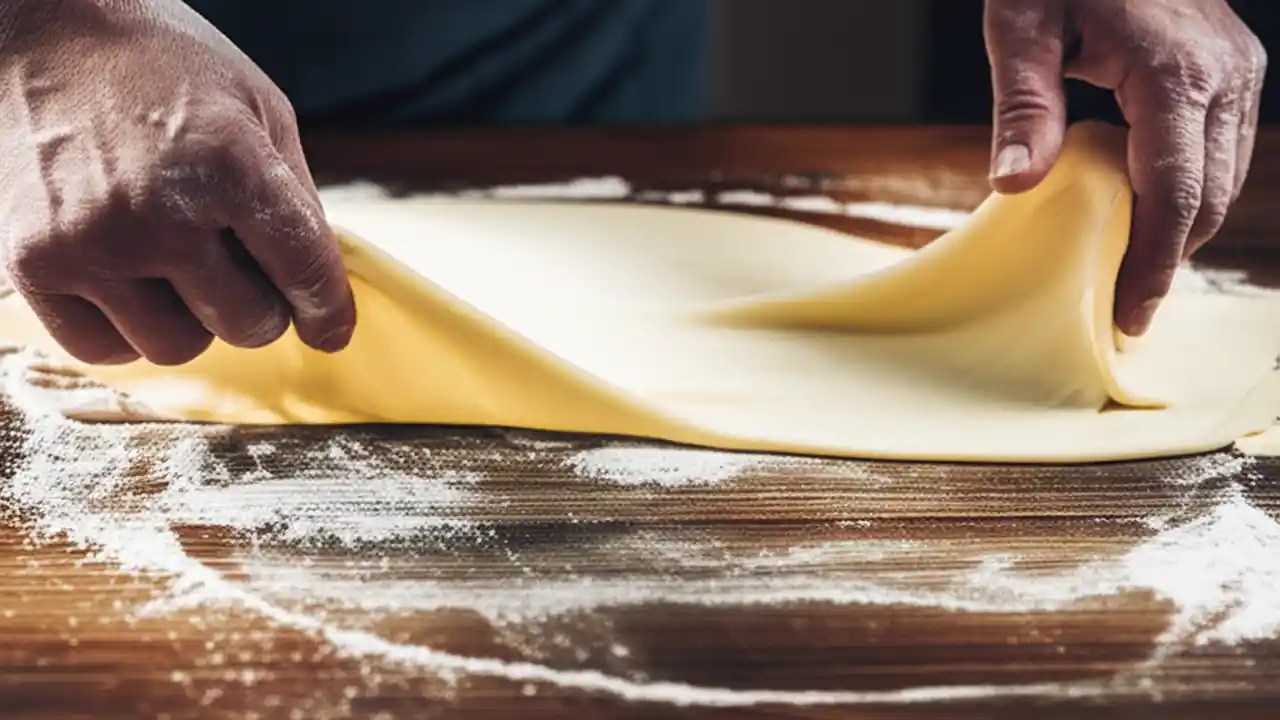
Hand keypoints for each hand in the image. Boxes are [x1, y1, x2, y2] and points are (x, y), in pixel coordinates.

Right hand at [0, 0, 355, 364]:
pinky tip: (131, 282)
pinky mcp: (32, 266)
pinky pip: (105, 349)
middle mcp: (158, 213)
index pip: (304, 271)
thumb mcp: (257, 107)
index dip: (328, 311)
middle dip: (260, 304)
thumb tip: (317, 284)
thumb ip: (294, 197)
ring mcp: (90, 245)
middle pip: (247, 324)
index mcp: (229, 164)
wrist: (41, 32)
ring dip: (193, 319)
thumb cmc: (163, 66)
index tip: (330, 330)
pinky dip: (128, 329)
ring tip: (179, 266)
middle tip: (239, 268)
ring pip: (178, 347)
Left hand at [984, 0, 1265, 334]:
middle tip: (1127, 312)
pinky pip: (1221, 150)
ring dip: (1183, 231)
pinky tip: (1149, 217)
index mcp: (1176, 72)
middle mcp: (1224, 75)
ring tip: (1136, 277)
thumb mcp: (1022, 27)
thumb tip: (1013, 186)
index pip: (1173, 192)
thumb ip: (1022, 108)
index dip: (1154, 261)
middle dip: (1170, 260)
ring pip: (1224, 178)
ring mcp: (1238, 70)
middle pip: (1208, 196)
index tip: (1129, 312)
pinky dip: (1190, 192)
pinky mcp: (1233, 69)